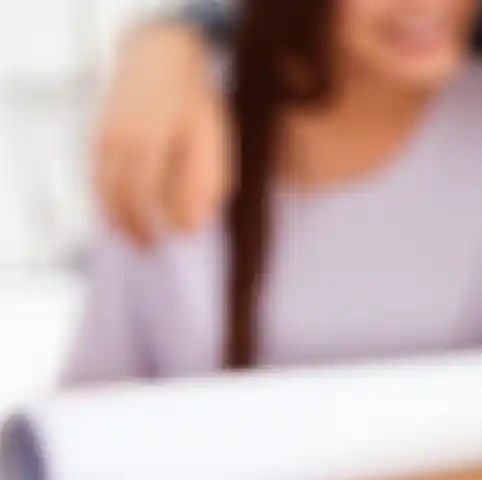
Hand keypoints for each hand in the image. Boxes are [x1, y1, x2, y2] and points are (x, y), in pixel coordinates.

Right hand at [93, 22, 231, 245]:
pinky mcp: (96, 136)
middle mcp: (124, 138)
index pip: (151, 194)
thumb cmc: (195, 104)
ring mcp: (105, 136)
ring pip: (103, 190)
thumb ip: (205, 182)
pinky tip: (121, 215)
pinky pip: (96, 177)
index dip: (163, 220)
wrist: (160, 56)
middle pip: (123, 196)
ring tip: (134, 240)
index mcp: (155, 139)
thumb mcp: (213, 139)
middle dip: (136, 226)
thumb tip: (191, 227)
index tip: (179, 238)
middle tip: (151, 248)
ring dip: (116, 219)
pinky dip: (106, 200)